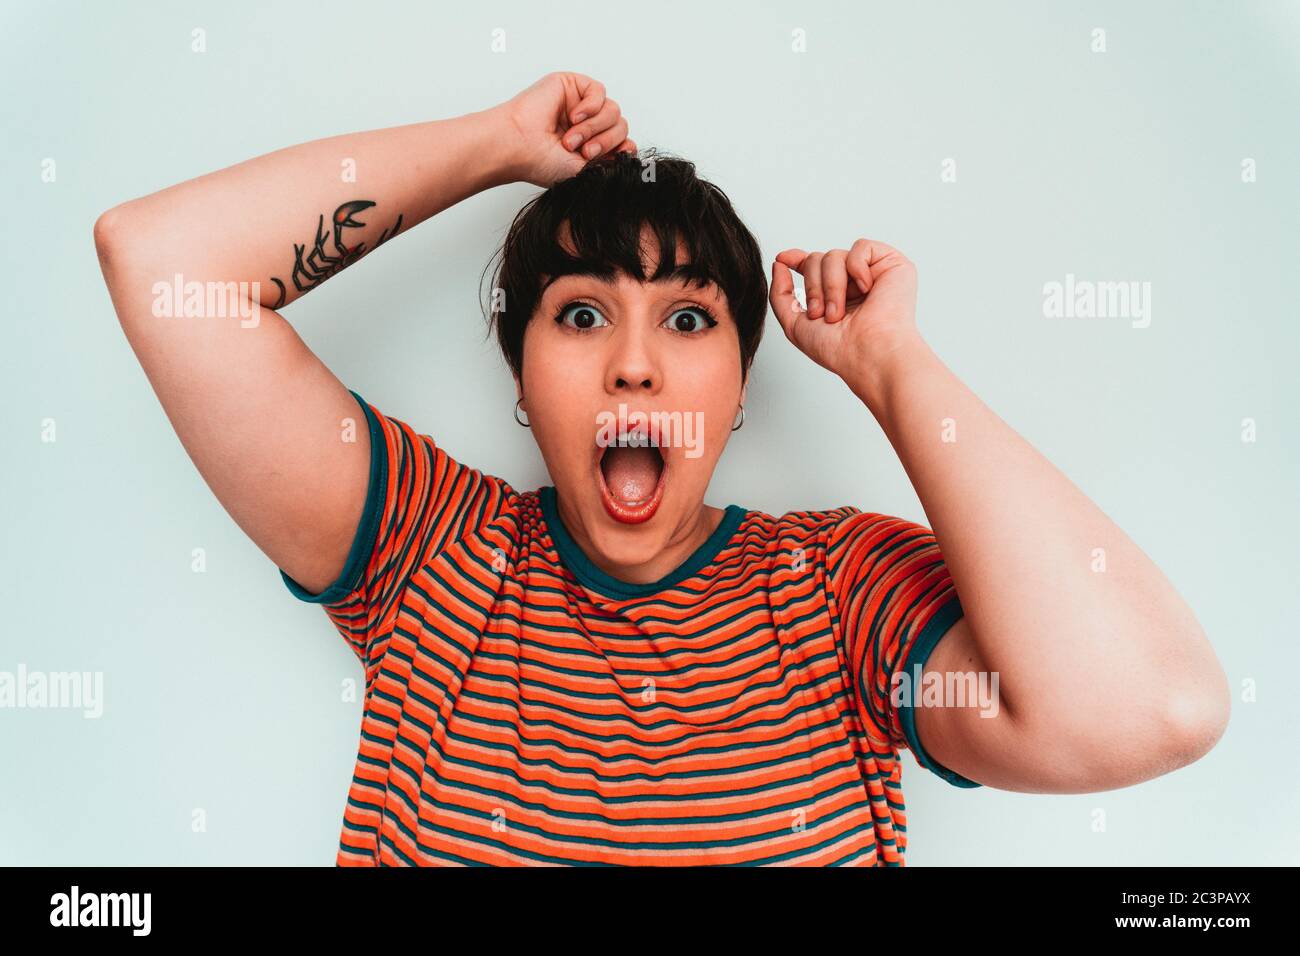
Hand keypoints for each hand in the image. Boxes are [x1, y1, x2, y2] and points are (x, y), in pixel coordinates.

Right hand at [494, 72, 636, 187]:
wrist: (517, 147)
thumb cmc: (541, 162)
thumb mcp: (585, 170)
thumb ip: (611, 160)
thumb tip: (632, 148)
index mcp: (590, 144)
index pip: (622, 141)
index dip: (622, 148)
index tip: (614, 158)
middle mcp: (587, 124)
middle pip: (620, 126)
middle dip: (605, 141)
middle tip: (584, 152)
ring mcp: (580, 104)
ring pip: (613, 110)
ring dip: (594, 128)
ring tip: (571, 138)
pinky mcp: (571, 85)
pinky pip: (599, 92)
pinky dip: (590, 107)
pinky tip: (572, 117)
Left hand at [769, 239, 921, 379]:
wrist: (867, 354)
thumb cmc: (837, 349)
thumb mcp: (794, 325)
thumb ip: (780, 294)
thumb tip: (779, 262)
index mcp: (835, 295)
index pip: (814, 267)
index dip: (796, 259)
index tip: (782, 259)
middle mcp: (853, 283)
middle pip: (817, 259)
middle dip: (813, 287)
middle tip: (822, 314)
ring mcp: (872, 273)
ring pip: (834, 255)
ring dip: (831, 286)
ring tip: (840, 312)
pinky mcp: (891, 263)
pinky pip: (861, 247)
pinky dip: (856, 268)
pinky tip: (867, 289)